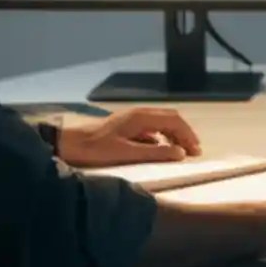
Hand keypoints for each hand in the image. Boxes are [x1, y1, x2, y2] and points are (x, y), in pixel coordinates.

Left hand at [57, 108, 202, 167]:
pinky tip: (160, 150)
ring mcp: (132, 118)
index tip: (196, 151)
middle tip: (194, 152)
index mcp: (141, 117)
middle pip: (171, 119)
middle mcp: (139, 113)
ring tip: (181, 152)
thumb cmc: (95, 148)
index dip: (188, 134)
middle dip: (184, 134)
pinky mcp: (126, 126)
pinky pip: (151, 128)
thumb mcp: (126, 153)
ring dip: (174, 135)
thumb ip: (155, 153)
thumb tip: (180, 153)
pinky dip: (162, 137)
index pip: (174, 120)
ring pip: (162, 122)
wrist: (69, 142)